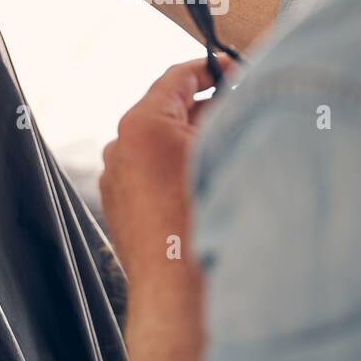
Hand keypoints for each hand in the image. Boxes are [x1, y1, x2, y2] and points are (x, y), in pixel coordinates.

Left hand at [99, 56, 228, 289]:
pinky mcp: (120, 207)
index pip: (179, 76)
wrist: (180, 290)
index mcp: (143, 122)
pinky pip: (151, 174)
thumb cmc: (205, 219)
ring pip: (161, 143)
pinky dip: (177, 169)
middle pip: (169, 110)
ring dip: (193, 140)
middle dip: (207, 108)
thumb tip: (237, 94)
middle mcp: (121, 146)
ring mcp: (116, 178)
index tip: (237, 70)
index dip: (212, 69)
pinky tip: (208, 183)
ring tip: (229, 149)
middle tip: (243, 109)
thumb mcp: (225, 149)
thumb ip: (228, 112)